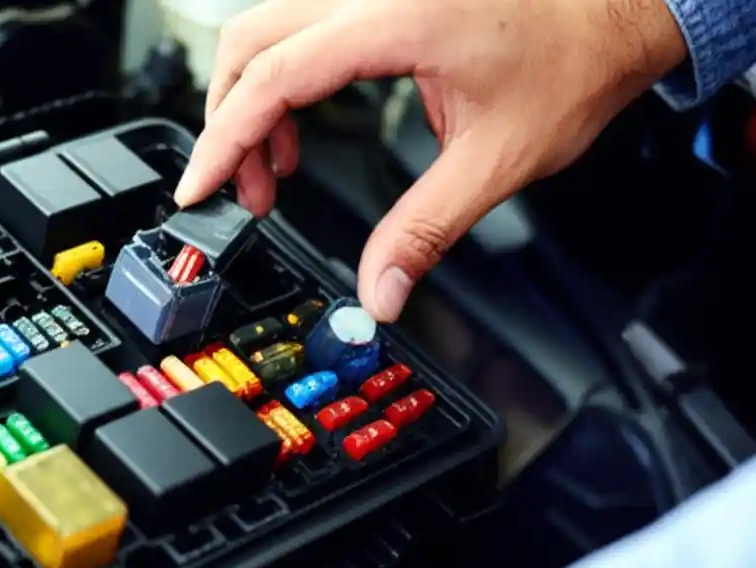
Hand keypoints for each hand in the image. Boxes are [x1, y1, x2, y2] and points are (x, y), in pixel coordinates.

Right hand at [175, 0, 686, 321]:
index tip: (200, 188)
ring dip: (251, 103)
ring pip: (265, 31)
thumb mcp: (497, 160)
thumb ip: (425, 230)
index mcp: (398, 19)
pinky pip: (296, 29)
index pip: (275, 76)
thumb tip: (378, 292)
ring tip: (272, 173)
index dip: (224, 139)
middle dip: (229, 124)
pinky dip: (279, 82)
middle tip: (246, 193)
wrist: (615, 12)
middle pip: (250, 44)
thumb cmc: (571, 63)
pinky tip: (297, 131)